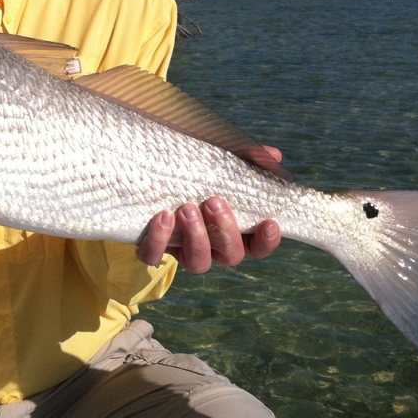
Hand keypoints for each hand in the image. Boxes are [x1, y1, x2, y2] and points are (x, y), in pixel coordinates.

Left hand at [135, 146, 283, 272]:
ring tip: (188, 208)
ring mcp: (182, 250)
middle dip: (226, 231)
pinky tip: (162, 216)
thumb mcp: (218, 162)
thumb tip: (272, 154)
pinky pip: (154, 256)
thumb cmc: (193, 173)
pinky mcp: (152, 248)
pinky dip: (158, 240)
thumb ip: (246, 159)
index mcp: (231, 228)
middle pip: (231, 255)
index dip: (266, 240)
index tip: (270, 222)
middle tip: (214, 202)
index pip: (257, 245)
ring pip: (198, 262)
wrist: (145, 176)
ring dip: (197, 237)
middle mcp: (212, 245)